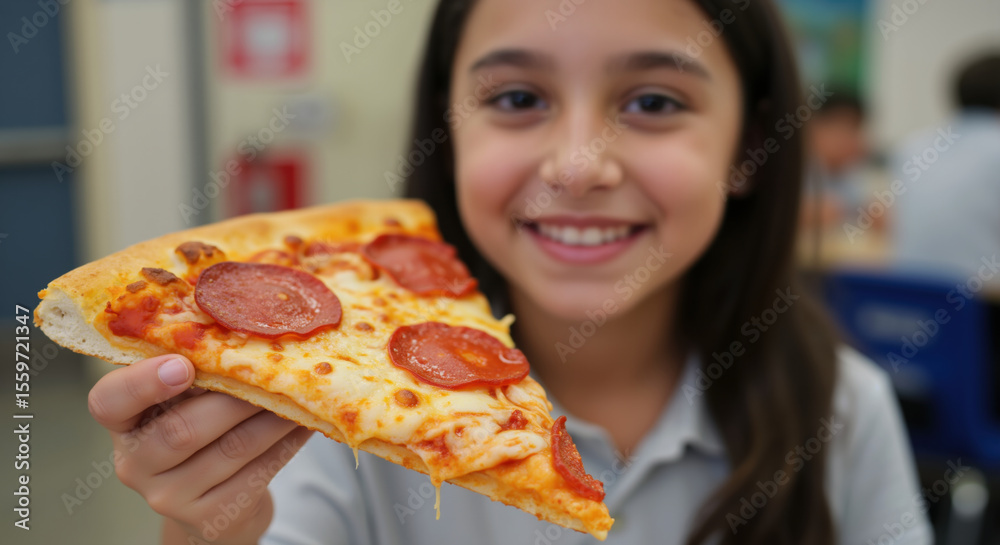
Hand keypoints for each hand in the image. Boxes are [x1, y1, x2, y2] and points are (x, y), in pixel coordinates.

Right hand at [87, 354, 313, 543]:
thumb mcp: (184, 401)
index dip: (142, 383)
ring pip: (231, 448)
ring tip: (302, 394)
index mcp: (122, 422)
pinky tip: (304, 424)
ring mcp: (169, 498)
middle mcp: (134, 464)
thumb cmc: (199, 430)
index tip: (183, 366)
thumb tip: (250, 337)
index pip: (108, 401)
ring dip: (273, 417)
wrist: (216, 501)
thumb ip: (198, 371)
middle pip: (183, 429)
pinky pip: (256, 473)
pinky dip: (286, 443)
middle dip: (236, 398)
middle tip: (273, 373)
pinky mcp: (210, 519)